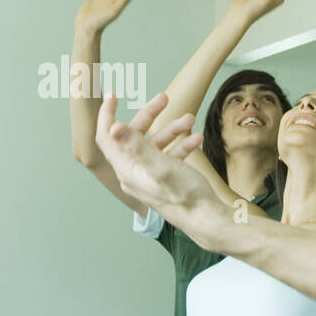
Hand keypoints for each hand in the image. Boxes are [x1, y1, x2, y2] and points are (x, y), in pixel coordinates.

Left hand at [94, 92, 212, 213]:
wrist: (208, 220)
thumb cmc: (185, 197)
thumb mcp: (161, 167)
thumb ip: (137, 146)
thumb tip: (114, 127)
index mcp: (128, 170)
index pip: (107, 138)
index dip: (107, 115)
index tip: (113, 96)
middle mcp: (134, 173)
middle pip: (134, 137)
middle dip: (149, 116)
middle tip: (164, 98)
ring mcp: (149, 176)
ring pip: (155, 145)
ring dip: (172, 130)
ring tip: (190, 119)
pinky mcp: (164, 179)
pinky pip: (168, 156)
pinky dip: (180, 145)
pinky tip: (196, 139)